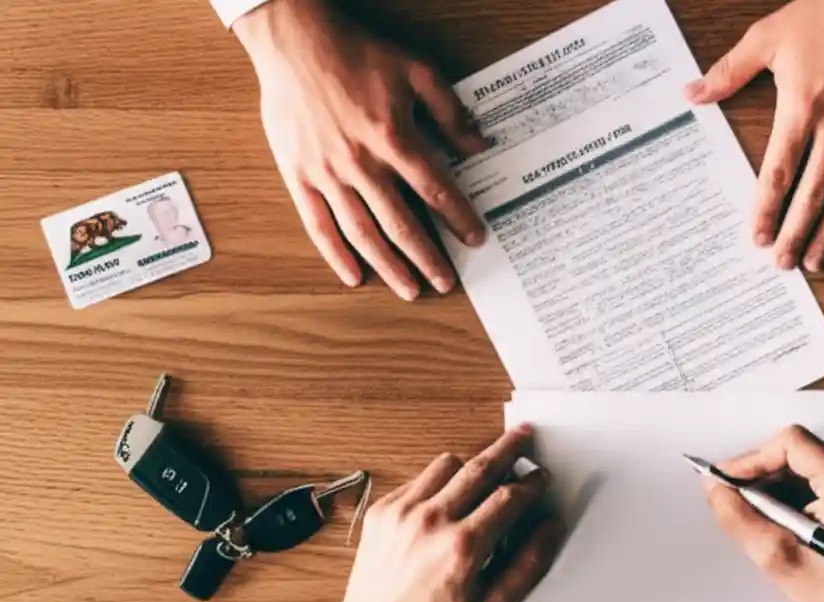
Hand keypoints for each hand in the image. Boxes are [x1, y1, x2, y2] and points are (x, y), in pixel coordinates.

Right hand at [233, 0, 487, 299]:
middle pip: (402, 224)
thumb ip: (449, 112)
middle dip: (428, 258)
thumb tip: (477, 145)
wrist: (295, 40)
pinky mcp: (297, 175)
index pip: (436, 191)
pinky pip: (318, 225)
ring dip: (389, 266)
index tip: (474, 239)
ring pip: (363, 233)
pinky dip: (336, 255)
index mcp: (394, 138)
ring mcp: (327, 174)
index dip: (458, 219)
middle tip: (446, 282)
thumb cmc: (356, 52)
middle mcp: (361, 164)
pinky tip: (354, 276)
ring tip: (410, 289)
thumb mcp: (416, 70)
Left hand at [269, 426, 562, 601]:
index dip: (532, 482)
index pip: (509, 496)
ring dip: (472, 464)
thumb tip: (550, 528)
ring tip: (487, 470)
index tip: (541, 477)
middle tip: (525, 436)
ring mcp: (401, 513)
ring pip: (447, 464)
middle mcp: (430, 522)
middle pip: (481, 467)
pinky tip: (449, 496)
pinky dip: (439, 481)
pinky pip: (418, 479)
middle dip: (509, 448)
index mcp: (462, 547)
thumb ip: (528, 564)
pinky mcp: (380, 513)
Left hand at [685, 0, 823, 271]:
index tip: (756, 238)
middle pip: (813, 195)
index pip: (779, 173)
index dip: (766, 210)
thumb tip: (691, 94)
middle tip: (782, 265)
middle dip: (796, 235)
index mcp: (802, 107)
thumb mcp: (768, 37)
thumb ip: (728, 72)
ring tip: (816, 261)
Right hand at [704, 425, 823, 601]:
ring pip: (807, 466)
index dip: (752, 459)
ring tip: (762, 521)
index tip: (727, 480)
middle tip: (737, 503)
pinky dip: (796, 495)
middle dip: (762, 476)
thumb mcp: (781, 560)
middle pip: (798, 452)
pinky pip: (821, 479)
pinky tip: (784, 524)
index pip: (790, 444)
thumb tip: (715, 489)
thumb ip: (741, 519)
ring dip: (778, 487)